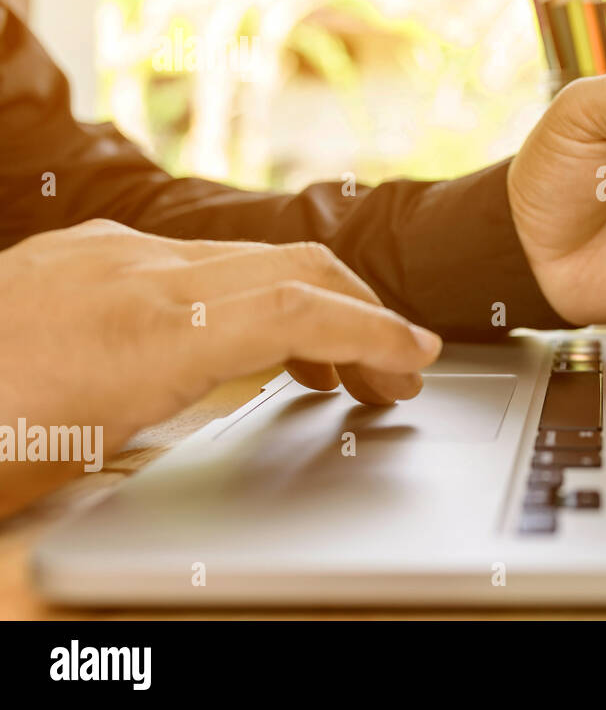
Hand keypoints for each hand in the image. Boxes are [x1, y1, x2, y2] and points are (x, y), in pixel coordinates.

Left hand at [0, 220, 440, 515]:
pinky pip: (190, 261)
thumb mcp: (91, 462)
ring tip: (329, 368)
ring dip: (305, 305)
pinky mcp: (77, 253)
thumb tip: (269, 395)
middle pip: (288, 267)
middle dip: (359, 316)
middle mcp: (134, 272)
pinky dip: (243, 295)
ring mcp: (102, 254)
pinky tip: (239, 336)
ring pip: (243, 259)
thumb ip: (195, 408)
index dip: (375, 333)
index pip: (298, 309)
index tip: (417, 360)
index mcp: (146, 331)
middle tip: (392, 375)